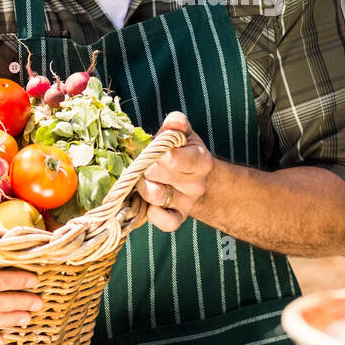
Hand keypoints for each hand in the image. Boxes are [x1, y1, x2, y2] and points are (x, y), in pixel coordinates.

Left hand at [137, 111, 214, 232]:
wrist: (201, 180)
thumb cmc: (186, 152)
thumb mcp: (184, 134)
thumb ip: (177, 124)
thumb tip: (172, 122)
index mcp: (200, 161)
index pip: (171, 158)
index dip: (155, 152)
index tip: (154, 149)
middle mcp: (197, 185)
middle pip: (156, 174)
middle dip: (145, 166)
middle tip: (146, 163)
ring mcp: (188, 203)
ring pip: (155, 196)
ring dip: (143, 186)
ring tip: (145, 179)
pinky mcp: (178, 219)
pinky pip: (164, 222)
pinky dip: (153, 214)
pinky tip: (149, 202)